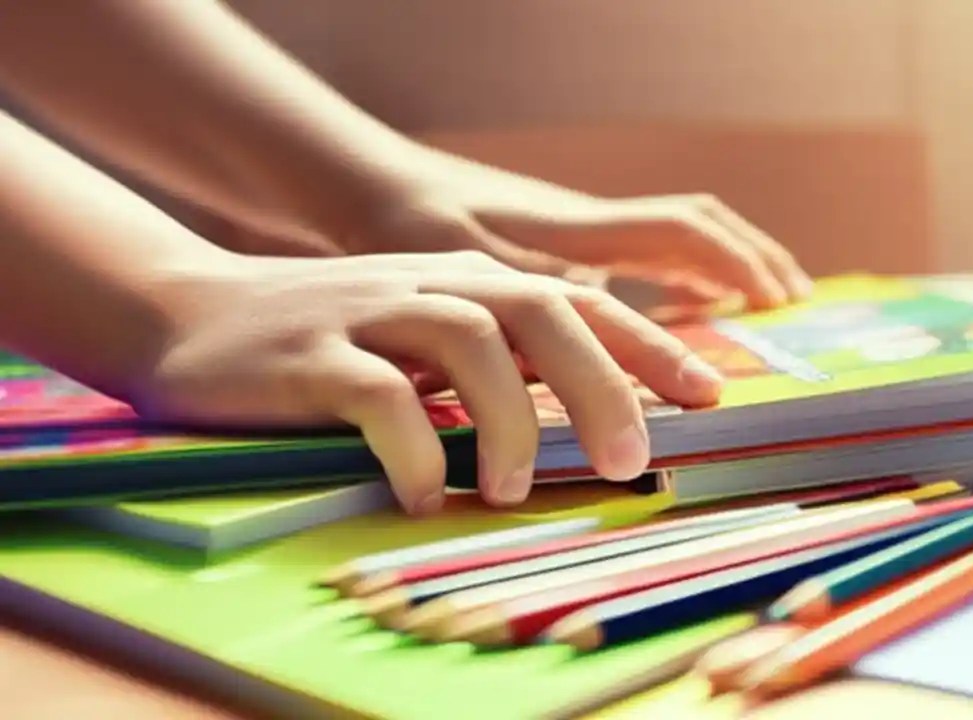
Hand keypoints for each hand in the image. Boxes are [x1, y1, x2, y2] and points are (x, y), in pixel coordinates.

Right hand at [133, 251, 722, 513]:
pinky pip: (375, 393)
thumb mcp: (420, 339)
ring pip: (469, 339)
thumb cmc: (327, 344)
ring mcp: (368, 312)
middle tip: (631, 462)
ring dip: (508, 418)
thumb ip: (495, 363)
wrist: (187, 315)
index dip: (647, 345)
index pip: (578, 303)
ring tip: (512, 491)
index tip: (706, 396)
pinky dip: (412, 447)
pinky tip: (422, 495)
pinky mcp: (308, 355)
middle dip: (601, 382)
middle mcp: (429, 284)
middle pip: (540, 309)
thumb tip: (591, 415)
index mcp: (467, 283)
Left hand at [334, 151, 813, 312]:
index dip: (734, 262)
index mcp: (576, 229)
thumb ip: (528, 314)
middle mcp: (590, 224)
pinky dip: (682, 277)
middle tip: (793, 301)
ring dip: (722, 265)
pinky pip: (642, 252)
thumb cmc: (408, 233)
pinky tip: (684, 306)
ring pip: (673, 235)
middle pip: (694, 224)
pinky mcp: (561, 242)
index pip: (679, 232)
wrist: (370, 187)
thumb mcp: (463, 279)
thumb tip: (591, 357)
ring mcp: (579, 230)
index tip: (775, 299)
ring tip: (761, 301)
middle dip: (749, 258)